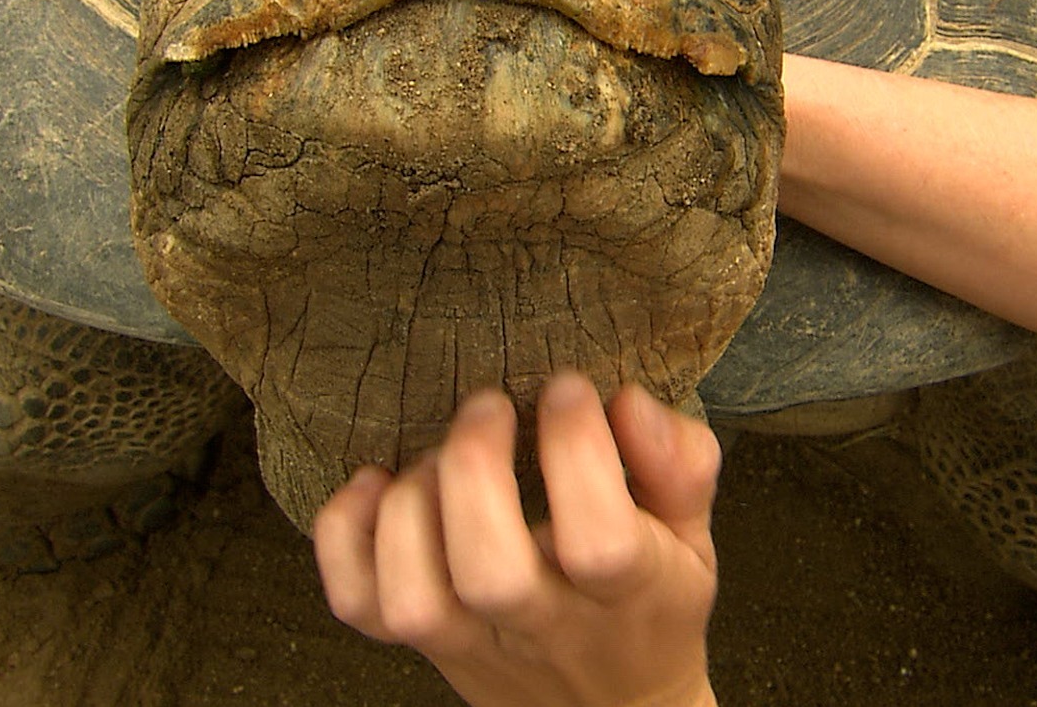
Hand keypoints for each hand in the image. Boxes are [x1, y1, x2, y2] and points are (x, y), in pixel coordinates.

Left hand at [313, 372, 722, 706]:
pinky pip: (358, 605)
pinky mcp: (420, 647)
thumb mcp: (692, 533)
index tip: (568, 389)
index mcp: (626, 594)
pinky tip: (373, 484)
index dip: (578, 454)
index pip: (600, 541)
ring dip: (410, 508)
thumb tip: (626, 401)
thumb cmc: (648, 602)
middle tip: (486, 407)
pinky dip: (344, 538)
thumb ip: (679, 464)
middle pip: (491, 574)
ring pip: (416, 600)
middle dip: (475, 470)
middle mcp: (543, 627)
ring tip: (434, 454)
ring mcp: (473, 644)